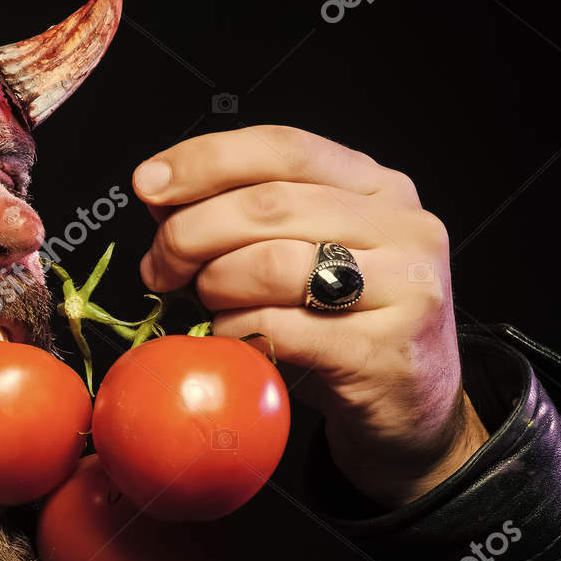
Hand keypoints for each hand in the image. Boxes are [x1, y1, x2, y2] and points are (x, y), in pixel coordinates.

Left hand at [133, 125, 488, 508]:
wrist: (411, 412)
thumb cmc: (344, 327)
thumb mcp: (305, 255)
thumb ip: (246, 217)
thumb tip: (162, 196)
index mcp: (378, 186)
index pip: (283, 148)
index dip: (206, 160)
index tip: (149, 184)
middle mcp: (402, 226)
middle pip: (269, 204)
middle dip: (191, 232)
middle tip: (160, 267)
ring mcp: (404, 288)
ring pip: (271, 264)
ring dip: (215, 285)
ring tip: (208, 303)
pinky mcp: (384, 352)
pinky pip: (280, 328)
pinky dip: (236, 331)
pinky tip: (233, 337)